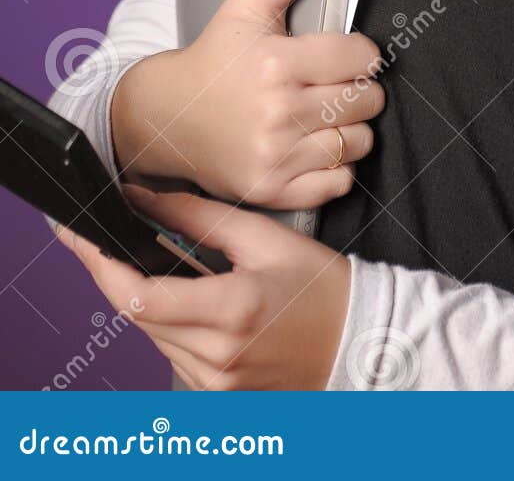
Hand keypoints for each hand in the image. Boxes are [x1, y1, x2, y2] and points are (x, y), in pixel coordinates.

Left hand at [55, 183, 351, 389]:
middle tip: (100, 236)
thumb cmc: (319, 286)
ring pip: (150, 335)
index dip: (101, 267)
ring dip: (140, 297)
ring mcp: (214, 383)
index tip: (79, 237)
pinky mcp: (215, 394)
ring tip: (146, 259)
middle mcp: (217, 357)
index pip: (140, 298)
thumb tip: (143, 198)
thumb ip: (198, 218)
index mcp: (232, 311)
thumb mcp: (264, 237)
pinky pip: (170, 351)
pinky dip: (165, 320)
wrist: (356, 340)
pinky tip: (182, 293)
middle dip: (114, 273)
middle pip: (136, 316)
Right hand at [111, 0, 384, 210]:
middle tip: (337, 84)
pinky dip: (337, 166)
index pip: (361, 57)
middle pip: (366, 100)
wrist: (168, 117)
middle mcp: (277, 112)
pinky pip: (339, 181)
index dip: (361, 52)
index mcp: (276, 62)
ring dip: (353, 127)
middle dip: (361, 89)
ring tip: (327, 114)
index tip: (346, 55)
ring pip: (358, 141)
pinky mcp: (272, 190)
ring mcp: (275, 156)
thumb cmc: (215, 57)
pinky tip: (315, 145)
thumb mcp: (246, 1)